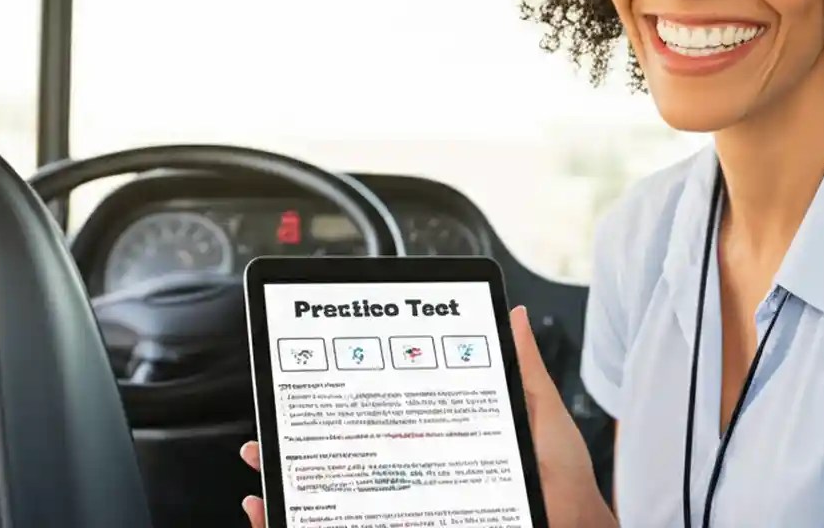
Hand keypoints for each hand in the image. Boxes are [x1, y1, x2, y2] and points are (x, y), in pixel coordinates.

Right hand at [237, 306, 615, 527]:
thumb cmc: (561, 489)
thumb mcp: (541, 420)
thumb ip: (523, 370)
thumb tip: (512, 316)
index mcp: (437, 449)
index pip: (377, 429)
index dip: (339, 413)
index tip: (308, 392)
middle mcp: (414, 483)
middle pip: (343, 466)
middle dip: (294, 450)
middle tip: (267, 433)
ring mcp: (402, 508)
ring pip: (329, 503)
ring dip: (285, 489)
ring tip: (262, 476)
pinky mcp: (395, 525)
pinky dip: (290, 526)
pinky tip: (272, 513)